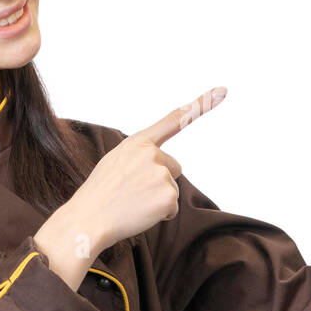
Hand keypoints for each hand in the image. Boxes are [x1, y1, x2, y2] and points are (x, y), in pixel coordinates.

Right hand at [71, 86, 227, 249]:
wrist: (87, 220)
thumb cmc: (100, 194)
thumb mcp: (115, 162)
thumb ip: (139, 156)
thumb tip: (160, 167)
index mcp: (137, 143)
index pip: (173, 120)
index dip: (201, 104)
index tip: (222, 91)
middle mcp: (152, 154)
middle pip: (173, 167)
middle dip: (159, 180)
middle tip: (132, 192)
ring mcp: (161, 174)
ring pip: (171, 189)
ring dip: (156, 200)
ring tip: (131, 203)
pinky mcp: (167, 196)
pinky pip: (172, 208)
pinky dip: (160, 215)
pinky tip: (139, 214)